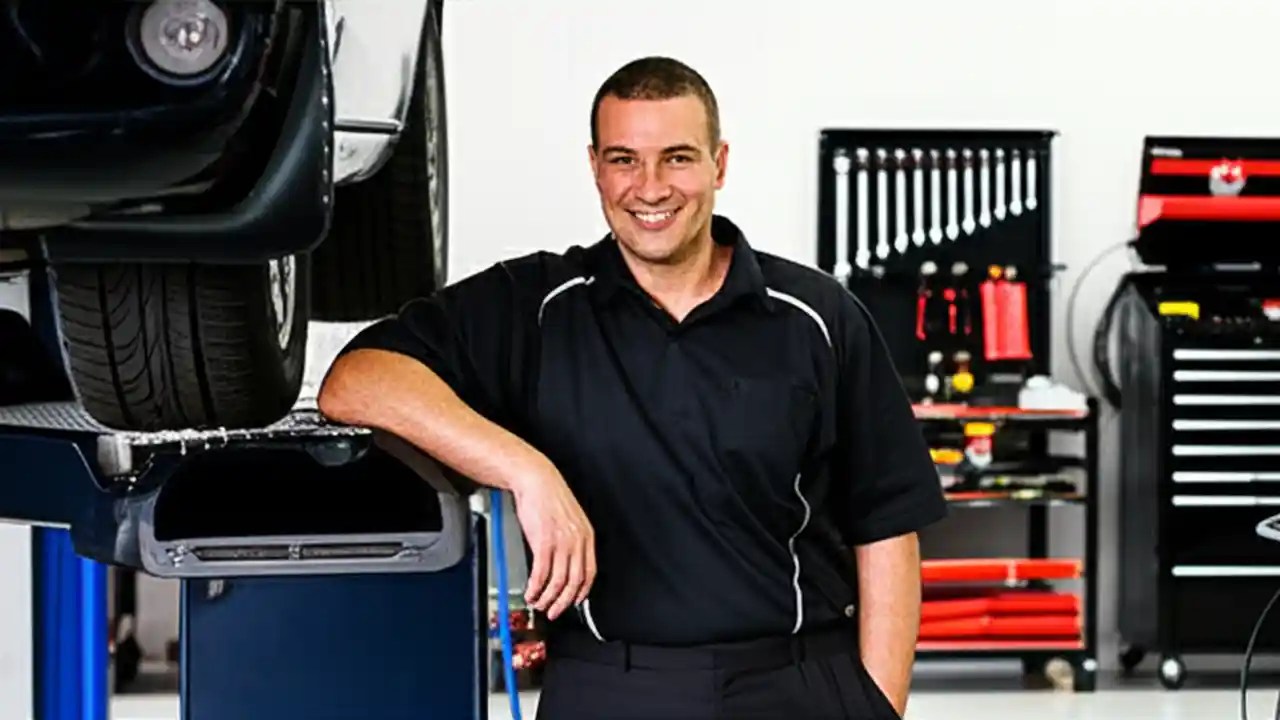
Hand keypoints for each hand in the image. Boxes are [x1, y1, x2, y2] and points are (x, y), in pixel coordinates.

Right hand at [511, 463, 596, 620]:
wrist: (536, 480)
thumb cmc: (549, 497)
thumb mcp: (570, 519)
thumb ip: (572, 540)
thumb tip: (566, 563)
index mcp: (586, 536)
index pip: (589, 573)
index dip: (581, 592)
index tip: (574, 602)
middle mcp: (576, 541)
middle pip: (574, 582)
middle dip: (563, 602)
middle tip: (553, 611)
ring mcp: (561, 542)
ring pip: (557, 581)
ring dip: (547, 598)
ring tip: (538, 603)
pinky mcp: (543, 542)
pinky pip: (541, 573)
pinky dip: (535, 587)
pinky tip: (530, 592)